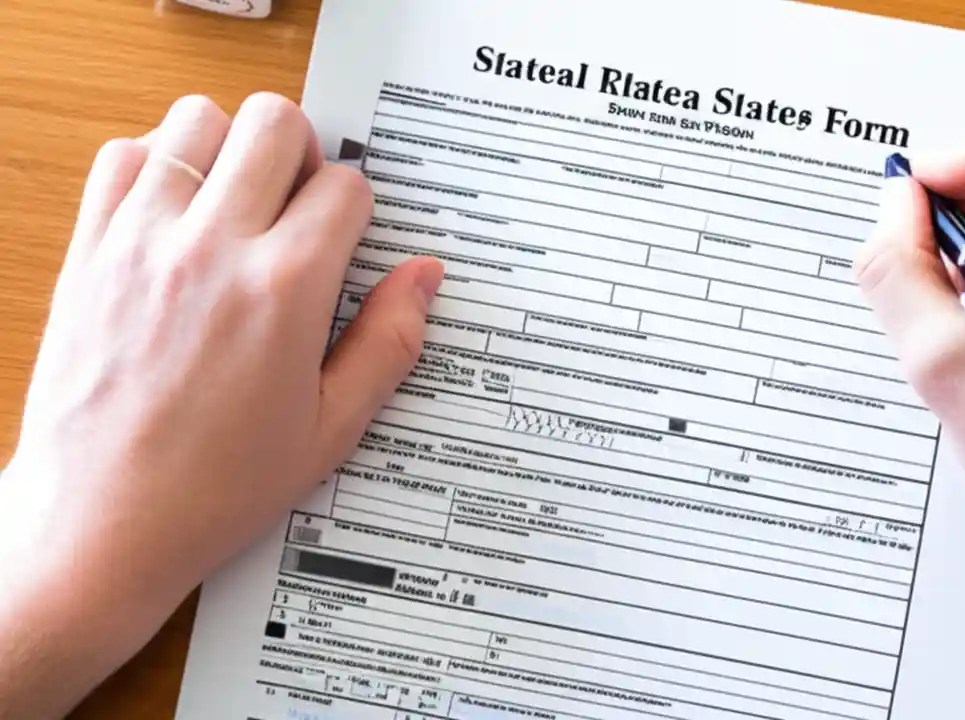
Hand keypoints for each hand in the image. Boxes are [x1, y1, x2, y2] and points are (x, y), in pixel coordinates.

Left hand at [0, 93, 441, 717]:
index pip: (344, 187)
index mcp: (284, 293)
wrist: (97, 524)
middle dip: (304, 153)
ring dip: (231, 146)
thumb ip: (387, 342)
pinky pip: (124, 155)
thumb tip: (424, 276)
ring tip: (237, 203)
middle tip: (298, 205)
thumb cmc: (215, 489)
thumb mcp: (330, 429)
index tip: (346, 241)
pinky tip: (177, 215)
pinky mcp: (89, 249)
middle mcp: (213, 249)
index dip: (358, 209)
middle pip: (276, 122)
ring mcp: (142, 242)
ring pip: (198, 118)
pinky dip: (157, 164)